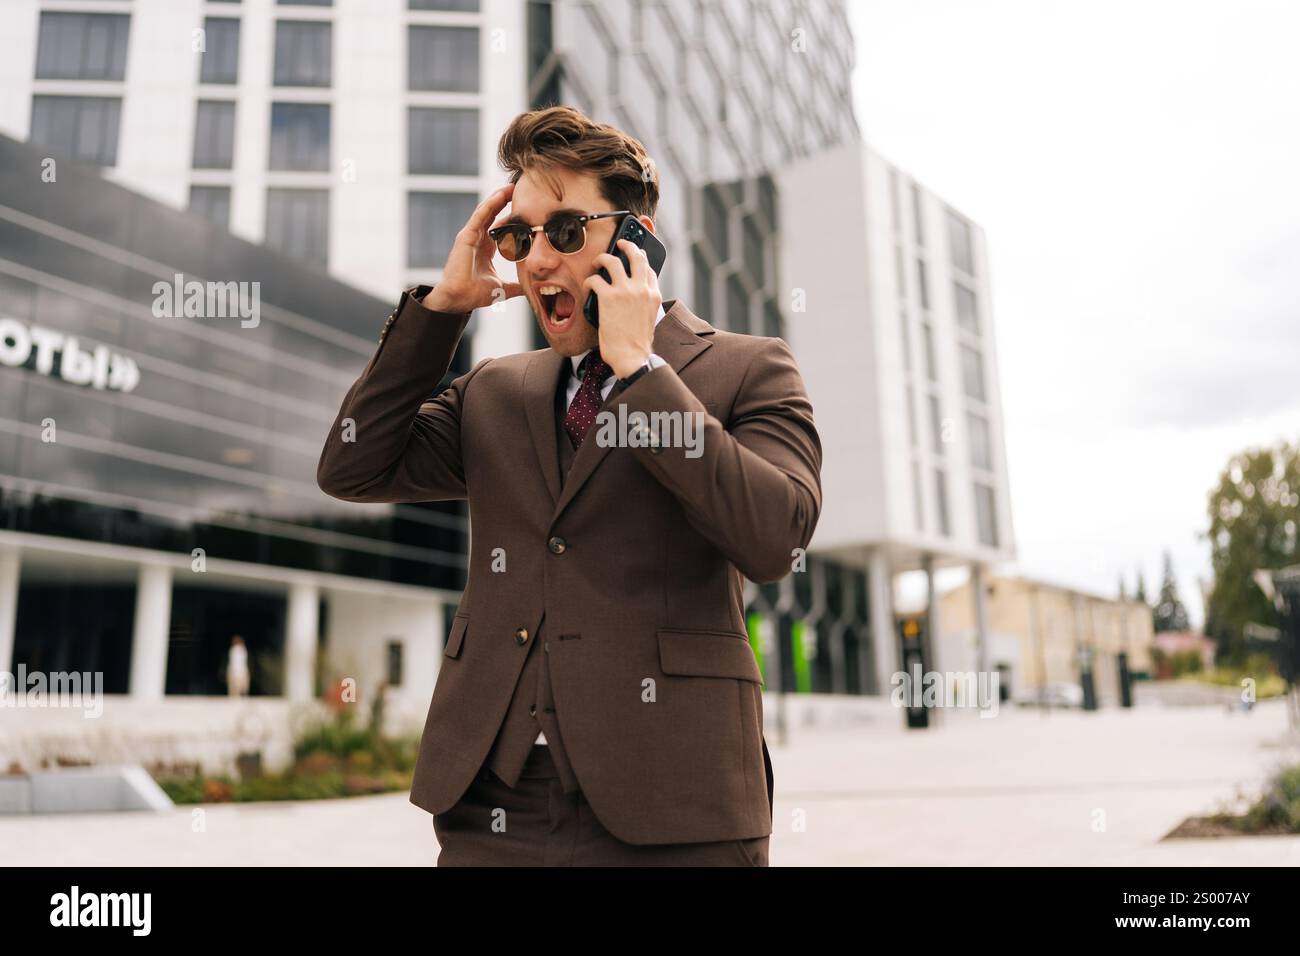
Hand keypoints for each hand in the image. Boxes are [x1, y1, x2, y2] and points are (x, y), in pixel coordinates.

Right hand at [421, 183, 523, 312]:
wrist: (459, 299)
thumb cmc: (474, 294)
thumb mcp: (502, 288)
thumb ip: (515, 286)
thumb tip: (529, 289)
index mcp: (486, 248)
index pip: (500, 225)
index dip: (511, 216)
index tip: (526, 207)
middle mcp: (478, 239)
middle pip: (493, 214)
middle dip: (505, 201)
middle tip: (520, 189)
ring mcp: (470, 236)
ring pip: (486, 211)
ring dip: (498, 198)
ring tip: (512, 187)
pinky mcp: (465, 236)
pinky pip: (479, 216)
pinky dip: (489, 205)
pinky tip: (500, 195)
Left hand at [582, 239, 661, 378]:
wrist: (632, 357)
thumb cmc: (637, 345)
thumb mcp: (648, 321)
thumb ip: (644, 306)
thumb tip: (632, 301)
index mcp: (654, 296)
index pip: (649, 270)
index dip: (641, 261)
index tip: (635, 258)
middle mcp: (642, 289)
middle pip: (636, 256)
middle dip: (627, 245)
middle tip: (619, 243)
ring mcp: (626, 291)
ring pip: (613, 261)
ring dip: (602, 258)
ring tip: (596, 262)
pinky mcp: (609, 297)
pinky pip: (595, 280)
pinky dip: (588, 281)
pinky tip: (586, 287)